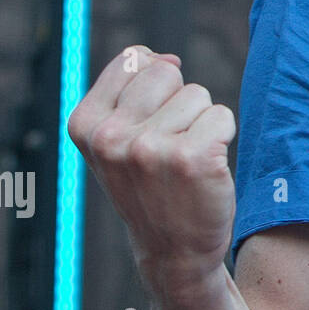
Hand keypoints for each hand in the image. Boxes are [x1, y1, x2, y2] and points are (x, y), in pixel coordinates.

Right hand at [67, 45, 236, 294]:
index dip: (154, 87)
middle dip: (178, 102)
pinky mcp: (192, 158)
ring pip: (198, 95)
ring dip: (201, 123)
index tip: (148, 128)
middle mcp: (110, 136)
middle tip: (170, 148)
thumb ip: (132, 88)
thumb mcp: (118, 138)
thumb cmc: (152, 186)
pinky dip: (223, 136)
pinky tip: (207, 168)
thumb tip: (168, 57)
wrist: (173, 252)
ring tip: (185, 163)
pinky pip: (222, 115)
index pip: (134, 60)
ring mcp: (149, 148)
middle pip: (167, 72)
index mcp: (84, 124)